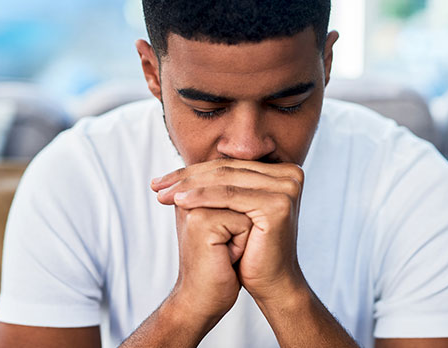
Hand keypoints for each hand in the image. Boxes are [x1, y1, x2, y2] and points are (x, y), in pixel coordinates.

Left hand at [152, 159, 306, 305]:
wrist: (271, 282)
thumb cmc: (250, 250)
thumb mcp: (235, 210)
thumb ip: (222, 184)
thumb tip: (187, 167)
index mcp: (283, 171)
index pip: (230, 165)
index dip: (194, 171)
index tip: (162, 180)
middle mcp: (290, 175)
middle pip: (227, 171)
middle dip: (187, 178)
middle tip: (157, 185)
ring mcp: (287, 188)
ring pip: (226, 181)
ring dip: (190, 186)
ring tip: (164, 194)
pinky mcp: (278, 203)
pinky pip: (230, 196)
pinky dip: (202, 197)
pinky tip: (180, 202)